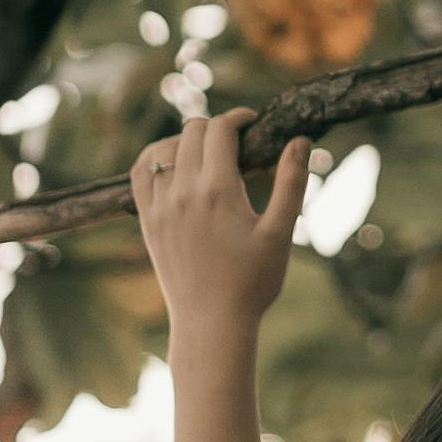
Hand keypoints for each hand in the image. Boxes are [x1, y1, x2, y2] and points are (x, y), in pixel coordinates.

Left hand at [133, 102, 306, 348]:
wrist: (211, 323)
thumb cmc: (252, 283)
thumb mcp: (279, 233)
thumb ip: (291, 183)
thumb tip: (301, 140)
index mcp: (218, 191)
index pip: (220, 129)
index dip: (238, 118)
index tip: (252, 122)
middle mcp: (183, 192)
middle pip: (192, 132)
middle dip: (216, 128)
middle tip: (237, 144)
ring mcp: (160, 206)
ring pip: (163, 148)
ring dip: (186, 141)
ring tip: (208, 154)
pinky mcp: (147, 221)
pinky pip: (140, 173)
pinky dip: (155, 158)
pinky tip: (173, 164)